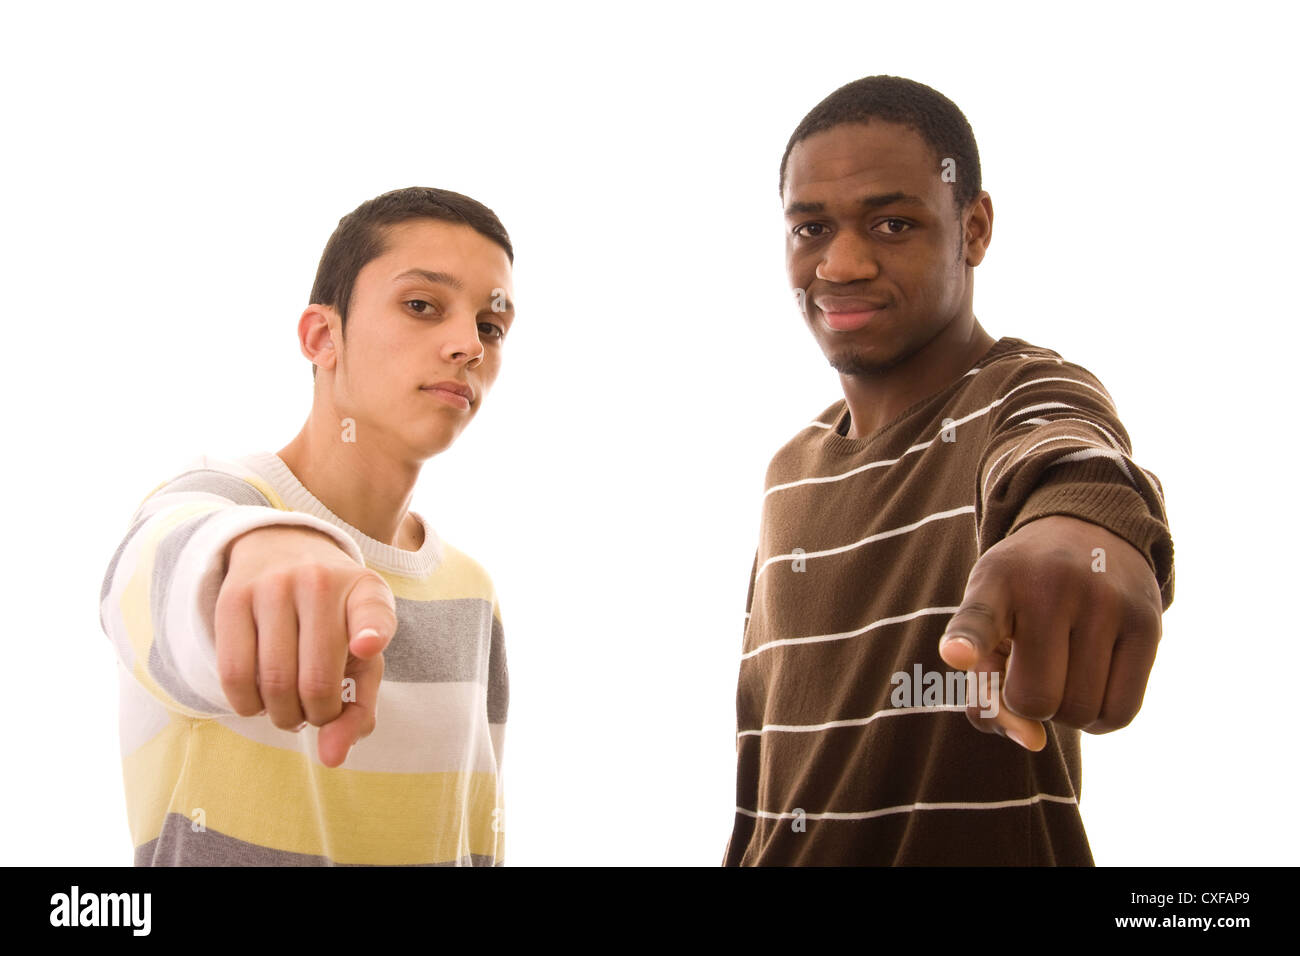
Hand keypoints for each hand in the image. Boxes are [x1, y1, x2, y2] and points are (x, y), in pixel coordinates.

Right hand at [215, 525, 396, 767]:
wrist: (284, 548)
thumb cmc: (333, 619)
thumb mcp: (361, 652)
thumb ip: (359, 709)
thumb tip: (331, 758)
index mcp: (365, 591)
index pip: (374, 613)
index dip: (372, 634)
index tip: (366, 648)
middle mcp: (320, 583)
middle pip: (315, 683)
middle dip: (317, 717)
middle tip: (316, 714)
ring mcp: (273, 587)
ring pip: (272, 683)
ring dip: (282, 715)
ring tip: (290, 708)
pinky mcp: (232, 598)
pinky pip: (234, 674)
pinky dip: (248, 704)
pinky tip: (260, 699)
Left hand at [938, 515, 1162, 749]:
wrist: (1090, 533)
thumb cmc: (1024, 595)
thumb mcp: (990, 620)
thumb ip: (985, 688)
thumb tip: (1033, 743)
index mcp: (997, 580)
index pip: (979, 617)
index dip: (968, 640)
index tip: (956, 655)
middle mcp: (1052, 585)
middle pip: (1034, 699)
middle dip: (1027, 703)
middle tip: (1031, 672)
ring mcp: (1106, 602)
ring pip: (1079, 713)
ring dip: (1065, 712)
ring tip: (1062, 670)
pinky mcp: (1148, 624)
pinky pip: (1119, 713)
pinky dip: (1098, 720)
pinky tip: (1090, 688)